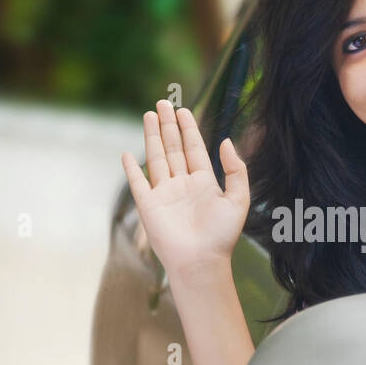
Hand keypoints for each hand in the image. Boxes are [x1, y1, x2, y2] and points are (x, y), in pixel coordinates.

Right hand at [120, 100, 249, 280]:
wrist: (201, 262)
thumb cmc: (222, 236)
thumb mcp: (239, 199)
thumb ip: (236, 170)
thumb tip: (225, 142)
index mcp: (204, 183)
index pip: (194, 149)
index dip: (188, 129)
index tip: (183, 110)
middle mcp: (183, 185)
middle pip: (174, 149)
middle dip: (168, 126)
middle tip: (163, 103)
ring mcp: (164, 195)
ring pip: (157, 159)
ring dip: (152, 137)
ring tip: (149, 115)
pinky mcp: (148, 206)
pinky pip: (138, 183)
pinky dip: (130, 169)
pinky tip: (126, 154)